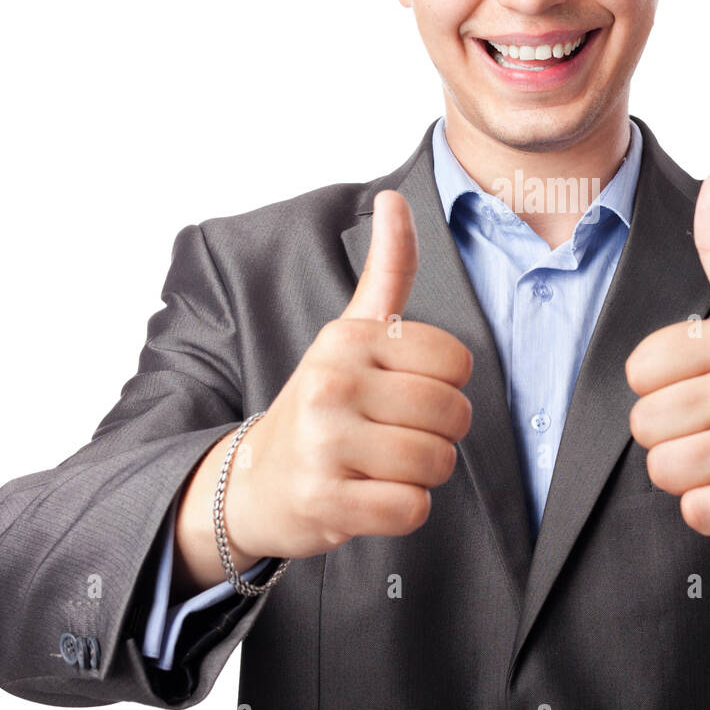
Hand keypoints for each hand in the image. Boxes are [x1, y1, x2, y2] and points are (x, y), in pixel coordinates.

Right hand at [223, 190, 473, 560]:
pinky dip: (402, 511)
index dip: (446, 386)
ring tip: (381, 467)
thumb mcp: (350, 333)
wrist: (253, 480)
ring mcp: (323, 442)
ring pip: (436, 463)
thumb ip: (387, 271)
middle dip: (439, 435)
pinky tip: (369, 496)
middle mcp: (332, 383)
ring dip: (422, 475)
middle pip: (452, 414)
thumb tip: (394, 197)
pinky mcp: (322, 499)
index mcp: (348, 339)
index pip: (457, 363)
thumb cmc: (322, 403)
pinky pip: (410, 509)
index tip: (405, 393)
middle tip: (396, 437)